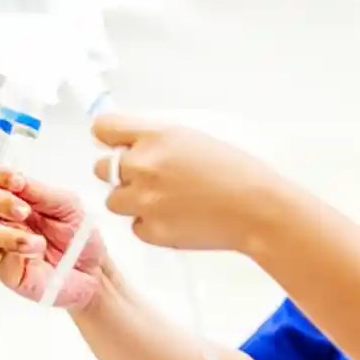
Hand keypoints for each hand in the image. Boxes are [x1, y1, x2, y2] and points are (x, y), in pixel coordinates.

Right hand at [0, 168, 110, 309]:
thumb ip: (39, 191)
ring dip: (6, 232)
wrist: (92, 269)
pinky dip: (15, 252)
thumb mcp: (66, 204)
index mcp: (15, 198)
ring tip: (36, 241)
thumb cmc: (78, 235)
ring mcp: (0, 244)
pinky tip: (35, 253)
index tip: (18, 181)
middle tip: (24, 211)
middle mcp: (2, 219)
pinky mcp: (5, 270)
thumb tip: (17, 178)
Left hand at [91, 114, 286, 252]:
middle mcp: (143, 166)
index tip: (116, 144)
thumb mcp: (195, 137)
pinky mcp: (150, 231)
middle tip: (152, 178)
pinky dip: (151, 224)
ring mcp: (144, 201)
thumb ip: (156, 138)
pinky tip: (179, 218)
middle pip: (102, 167)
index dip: (109, 137)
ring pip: (114, 200)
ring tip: (168, 200)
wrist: (258, 209)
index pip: (103, 128)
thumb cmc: (237, 171)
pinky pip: (135, 226)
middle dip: (121, 172)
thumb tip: (126, 143)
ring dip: (133, 200)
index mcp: (156, 136)